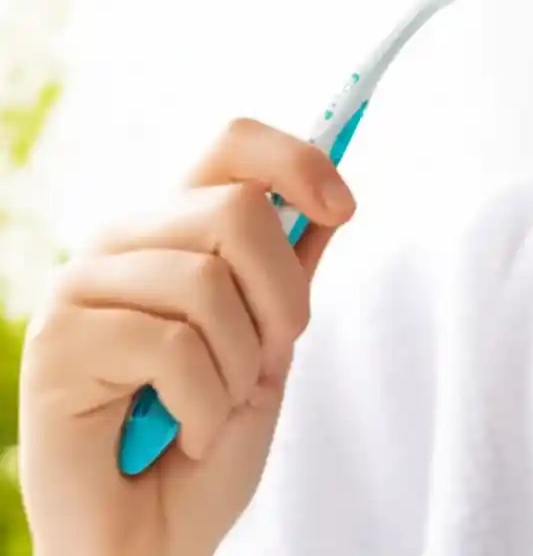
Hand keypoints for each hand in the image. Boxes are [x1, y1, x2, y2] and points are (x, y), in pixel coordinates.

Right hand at [19, 118, 355, 555]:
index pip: (231, 146)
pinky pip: (173, 347)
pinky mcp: (57, 341)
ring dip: (240, 366)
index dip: (296, 159)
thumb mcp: (269, 350)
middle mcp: (123, 243)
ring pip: (208, 281)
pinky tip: (181, 435)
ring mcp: (82, 287)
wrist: (152, 540)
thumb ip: (289, 275)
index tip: (345, 205)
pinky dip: (203, 406)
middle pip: (238, 210)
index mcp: (175, 233)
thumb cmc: (205, 446)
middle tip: (267, 361)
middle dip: (284, 300)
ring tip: (214, 407)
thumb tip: (330, 202)